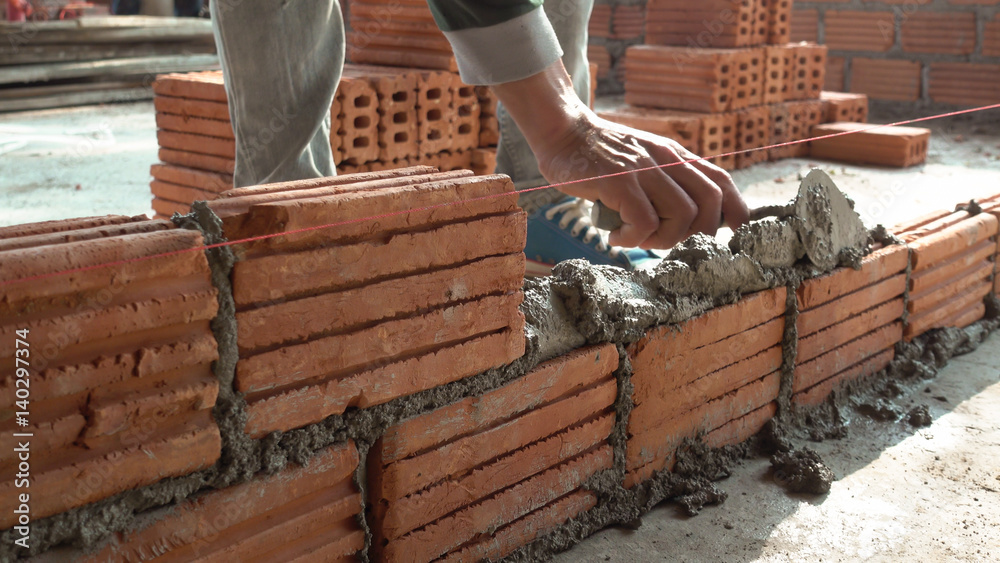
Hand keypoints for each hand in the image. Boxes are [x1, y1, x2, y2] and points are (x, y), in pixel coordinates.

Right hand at [535, 114, 748, 248]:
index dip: (735, 210)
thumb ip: (665, 180)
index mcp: (675, 155)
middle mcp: (666, 159)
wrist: (562, 131)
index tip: (729, 233)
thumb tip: (688, 218)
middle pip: (710, 202)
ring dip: (663, 240)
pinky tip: (616, 237)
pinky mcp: (618, 181)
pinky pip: (643, 222)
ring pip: (682, 215)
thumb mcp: (643, 159)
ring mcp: (643, 169)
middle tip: (667, 240)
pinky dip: (632, 239)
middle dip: (697, 233)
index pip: (721, 181)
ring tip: (638, 239)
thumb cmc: (599, 155)